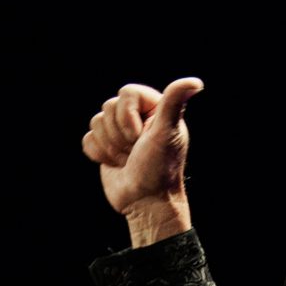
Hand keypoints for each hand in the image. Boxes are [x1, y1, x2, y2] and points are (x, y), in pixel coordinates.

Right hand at [81, 78, 202, 245]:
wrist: (145, 202)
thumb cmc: (159, 169)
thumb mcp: (166, 133)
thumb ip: (174, 103)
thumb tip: (197, 82)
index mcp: (154, 108)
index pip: (126, 92)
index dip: (128, 117)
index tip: (141, 138)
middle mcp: (136, 116)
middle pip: (108, 107)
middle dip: (120, 136)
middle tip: (136, 152)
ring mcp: (118, 132)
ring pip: (96, 122)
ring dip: (111, 147)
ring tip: (128, 160)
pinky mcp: (104, 147)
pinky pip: (88, 139)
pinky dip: (99, 155)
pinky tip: (116, 165)